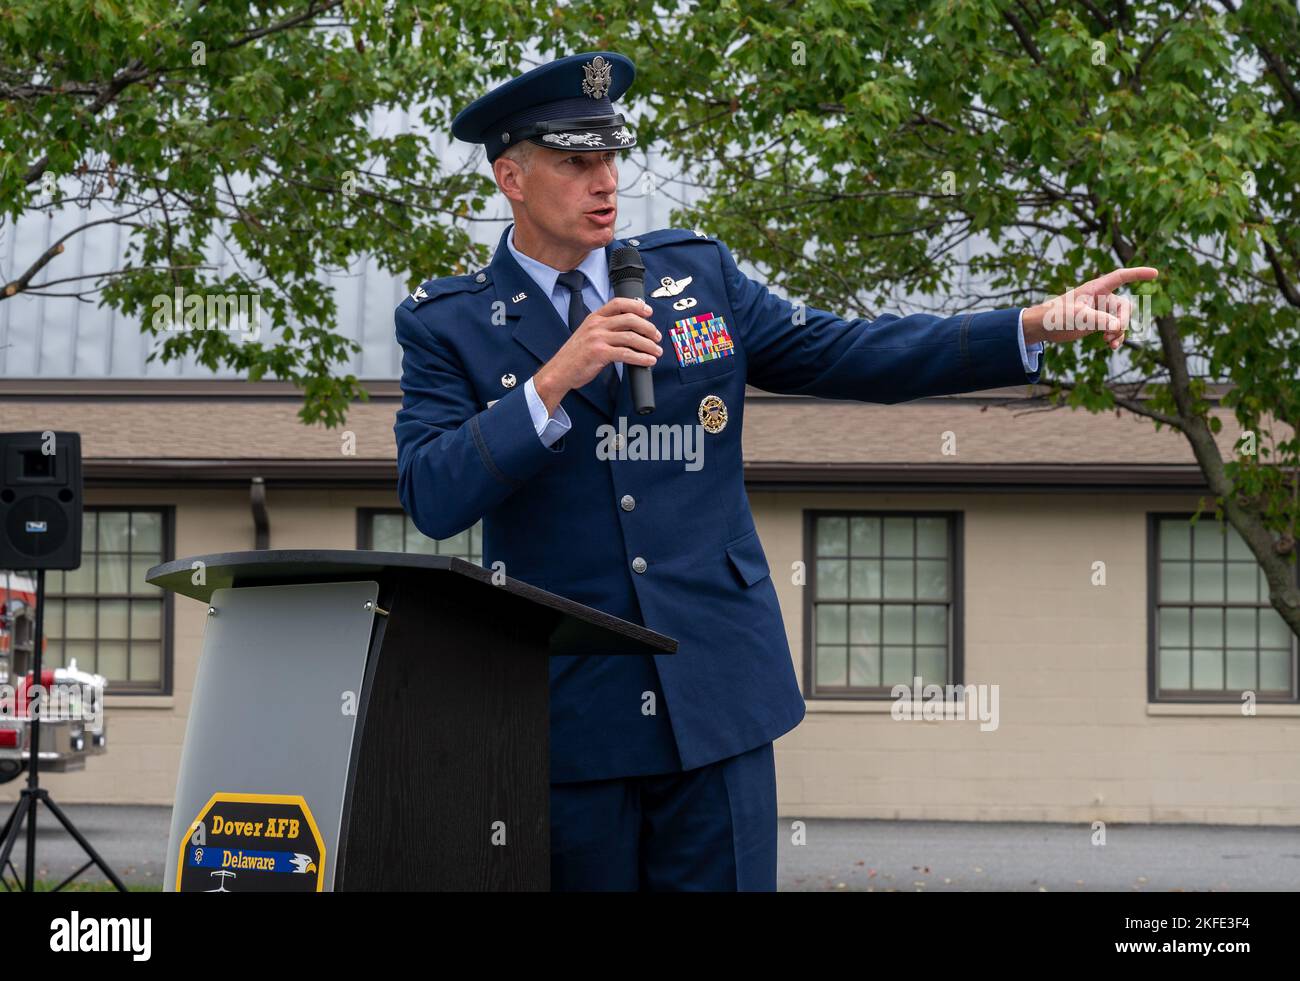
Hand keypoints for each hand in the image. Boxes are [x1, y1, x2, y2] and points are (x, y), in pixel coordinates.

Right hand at [533, 297, 662, 413]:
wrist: (560, 371)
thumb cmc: (575, 355)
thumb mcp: (588, 334)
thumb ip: (605, 328)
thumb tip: (630, 330)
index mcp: (594, 317)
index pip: (618, 303)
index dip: (636, 305)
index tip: (649, 311)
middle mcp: (596, 325)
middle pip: (630, 319)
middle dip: (648, 328)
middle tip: (656, 337)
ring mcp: (598, 338)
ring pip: (631, 337)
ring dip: (648, 345)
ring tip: (656, 352)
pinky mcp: (600, 353)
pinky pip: (626, 353)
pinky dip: (641, 358)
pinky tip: (648, 361)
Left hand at [1022, 267, 1158, 350]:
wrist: (1043, 327)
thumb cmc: (1056, 315)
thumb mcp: (1077, 317)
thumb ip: (1098, 320)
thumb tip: (1117, 327)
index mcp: (1096, 288)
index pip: (1121, 277)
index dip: (1138, 274)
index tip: (1156, 273)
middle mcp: (1101, 298)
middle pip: (1125, 306)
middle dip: (1123, 321)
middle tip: (1113, 332)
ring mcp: (1100, 311)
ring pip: (1121, 320)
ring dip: (1120, 332)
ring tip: (1110, 343)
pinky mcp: (1097, 323)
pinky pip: (1114, 329)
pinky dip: (1115, 337)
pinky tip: (1110, 346)